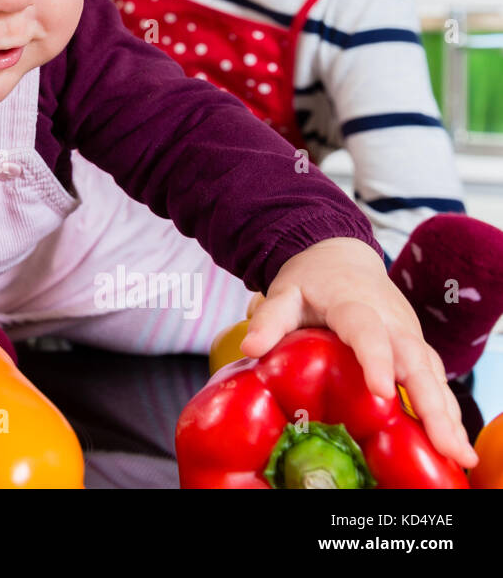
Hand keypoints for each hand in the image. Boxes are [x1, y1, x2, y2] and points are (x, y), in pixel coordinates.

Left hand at [239, 237, 476, 470]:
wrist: (341, 254)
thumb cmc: (312, 278)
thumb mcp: (286, 292)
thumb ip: (269, 318)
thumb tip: (250, 347)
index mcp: (354, 304)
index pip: (367, 332)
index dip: (376, 359)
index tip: (382, 390)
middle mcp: (390, 321)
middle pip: (414, 360)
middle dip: (429, 401)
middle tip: (442, 440)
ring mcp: (407, 335)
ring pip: (431, 374)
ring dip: (445, 413)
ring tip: (456, 452)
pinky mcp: (415, 348)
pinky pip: (434, 379)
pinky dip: (446, 410)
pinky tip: (453, 443)